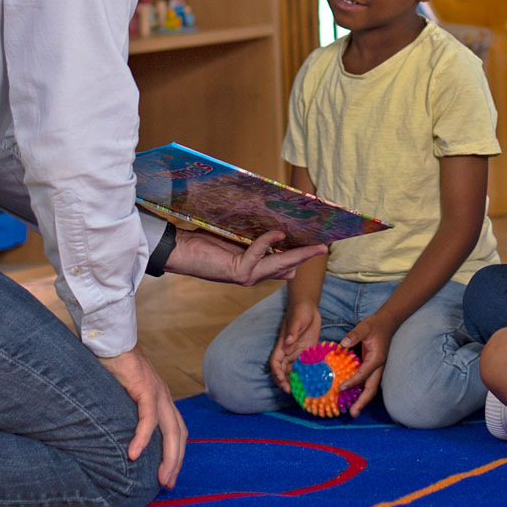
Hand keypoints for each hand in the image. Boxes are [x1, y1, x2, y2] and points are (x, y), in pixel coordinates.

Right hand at [100, 345, 187, 490]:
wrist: (111, 339)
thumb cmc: (114, 365)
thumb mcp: (124, 394)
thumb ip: (127, 411)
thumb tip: (119, 434)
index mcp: (161, 398)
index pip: (177, 430)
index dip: (176, 453)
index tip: (169, 475)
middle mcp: (164, 397)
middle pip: (179, 435)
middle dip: (176, 462)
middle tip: (169, 484)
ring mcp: (157, 392)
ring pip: (170, 430)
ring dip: (168, 457)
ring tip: (162, 478)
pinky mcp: (144, 387)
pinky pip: (147, 417)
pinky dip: (142, 438)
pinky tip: (134, 454)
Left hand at [164, 228, 326, 285]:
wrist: (182, 251)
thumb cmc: (206, 242)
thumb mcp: (237, 240)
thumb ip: (256, 240)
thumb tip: (279, 231)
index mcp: (255, 268)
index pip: (285, 264)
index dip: (301, 255)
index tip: (317, 244)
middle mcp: (254, 276)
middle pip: (288, 266)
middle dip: (307, 256)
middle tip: (324, 247)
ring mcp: (247, 276)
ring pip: (279, 264)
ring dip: (297, 253)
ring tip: (314, 245)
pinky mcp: (238, 271)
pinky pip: (259, 253)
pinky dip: (268, 242)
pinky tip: (277, 232)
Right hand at [268, 302, 324, 393]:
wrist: (309, 307)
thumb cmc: (299, 311)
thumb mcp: (296, 320)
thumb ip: (292, 332)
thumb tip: (287, 343)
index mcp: (282, 345)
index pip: (275, 362)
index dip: (276, 373)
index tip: (281, 380)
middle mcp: (288, 352)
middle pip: (283, 371)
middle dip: (285, 382)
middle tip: (292, 392)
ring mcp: (297, 353)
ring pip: (293, 371)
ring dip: (295, 381)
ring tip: (302, 391)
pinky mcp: (307, 352)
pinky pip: (305, 366)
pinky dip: (307, 374)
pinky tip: (313, 381)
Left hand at [339, 311, 399, 415]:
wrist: (387, 323)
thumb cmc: (375, 325)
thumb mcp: (365, 326)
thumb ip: (354, 335)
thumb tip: (342, 344)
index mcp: (376, 359)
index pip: (364, 374)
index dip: (353, 382)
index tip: (341, 388)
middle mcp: (378, 367)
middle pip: (371, 389)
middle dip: (362, 402)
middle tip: (352, 413)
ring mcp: (376, 369)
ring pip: (370, 388)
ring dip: (362, 400)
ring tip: (352, 412)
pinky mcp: (372, 368)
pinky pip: (366, 383)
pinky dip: (360, 392)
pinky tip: (351, 397)